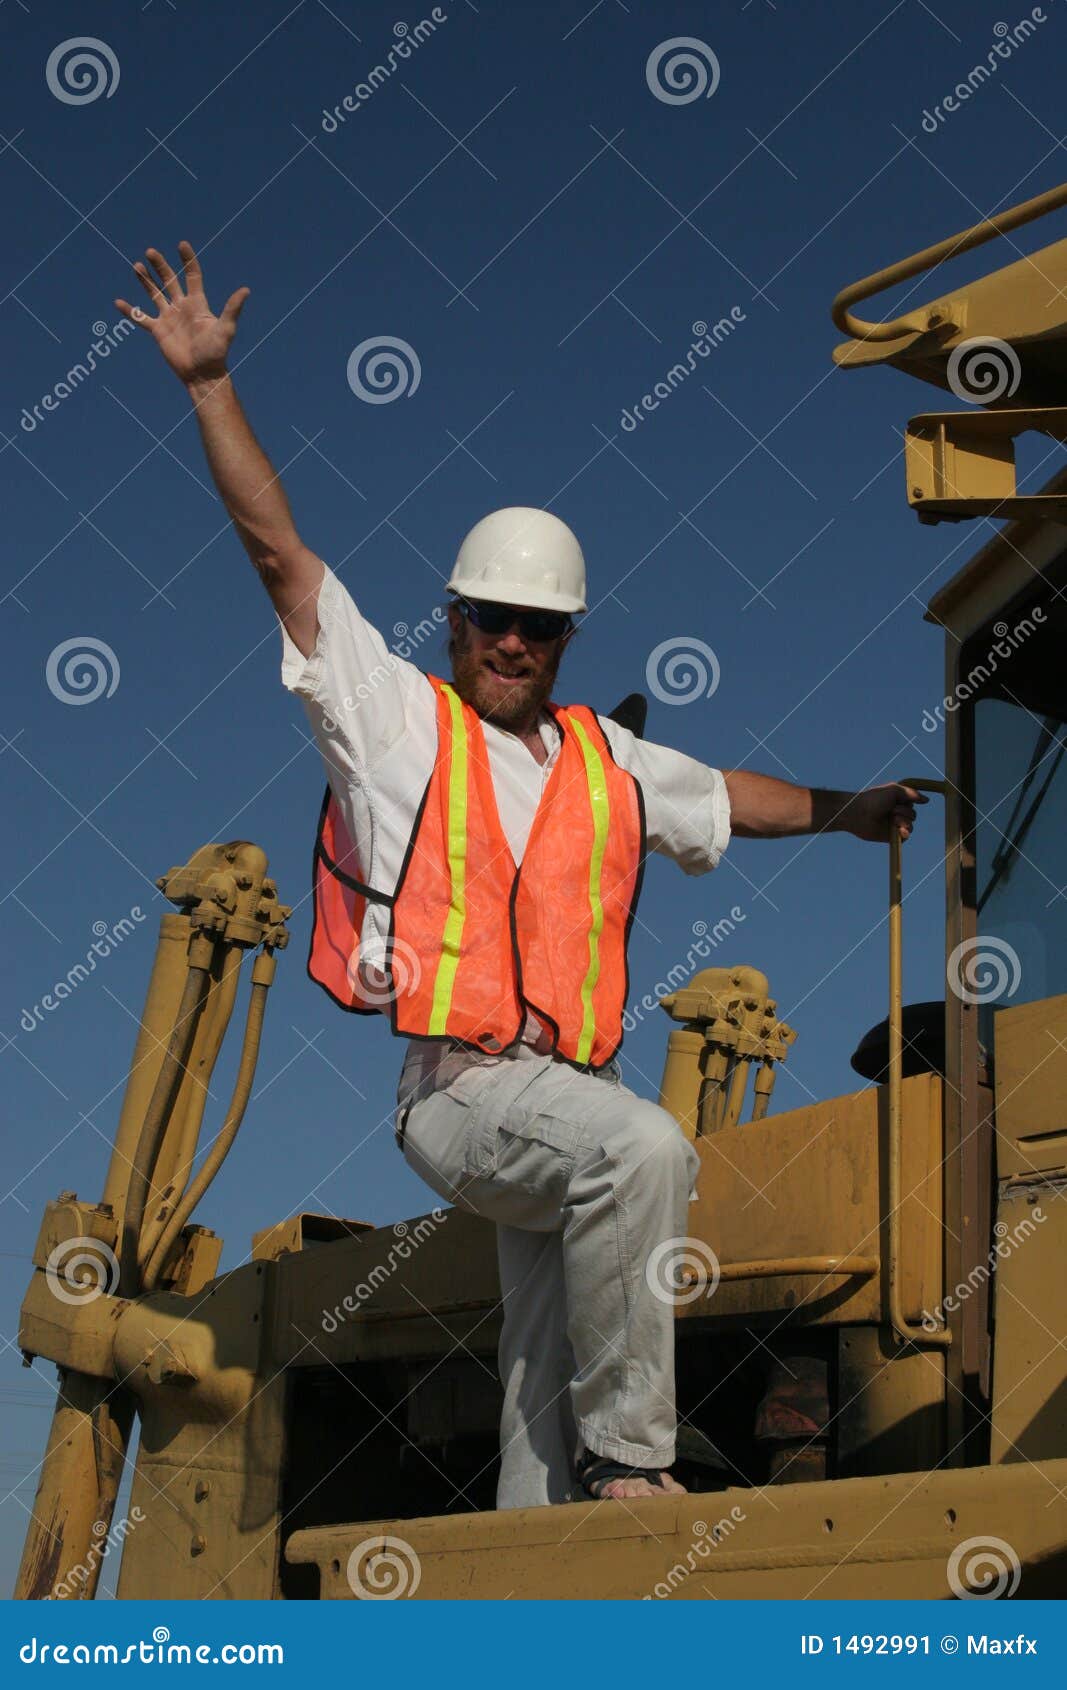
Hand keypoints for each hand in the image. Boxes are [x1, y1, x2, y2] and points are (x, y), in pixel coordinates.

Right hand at [115, 241, 248, 385]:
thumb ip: (232, 309)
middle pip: (170, 280)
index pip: (192, 275)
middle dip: (160, 266)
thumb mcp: (226, 329)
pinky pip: (141, 318)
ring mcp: (169, 318)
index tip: (182, 244)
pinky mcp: (158, 331)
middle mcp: (182, 307)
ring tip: (137, 266)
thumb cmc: (216, 352)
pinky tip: (118, 302)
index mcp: (197, 303)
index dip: (188, 260)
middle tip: (151, 251)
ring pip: (154, 294)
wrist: (202, 374)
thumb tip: (246, 290)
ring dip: (146, 280)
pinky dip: (130, 311)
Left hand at [841, 783, 927, 843]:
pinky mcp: (891, 835)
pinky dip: (905, 832)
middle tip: (890, 810)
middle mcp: (897, 812)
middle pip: (913, 814)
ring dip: (902, 820)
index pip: (913, 802)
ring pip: (911, 824)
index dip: (908, 801)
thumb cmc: (873, 799)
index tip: (898, 800)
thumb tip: (927, 800)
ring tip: (891, 818)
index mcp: (897, 801)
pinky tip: (899, 830)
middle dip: (903, 811)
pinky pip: (906, 836)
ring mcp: (894, 824)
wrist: (859, 813)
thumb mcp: (894, 790)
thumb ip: (911, 793)